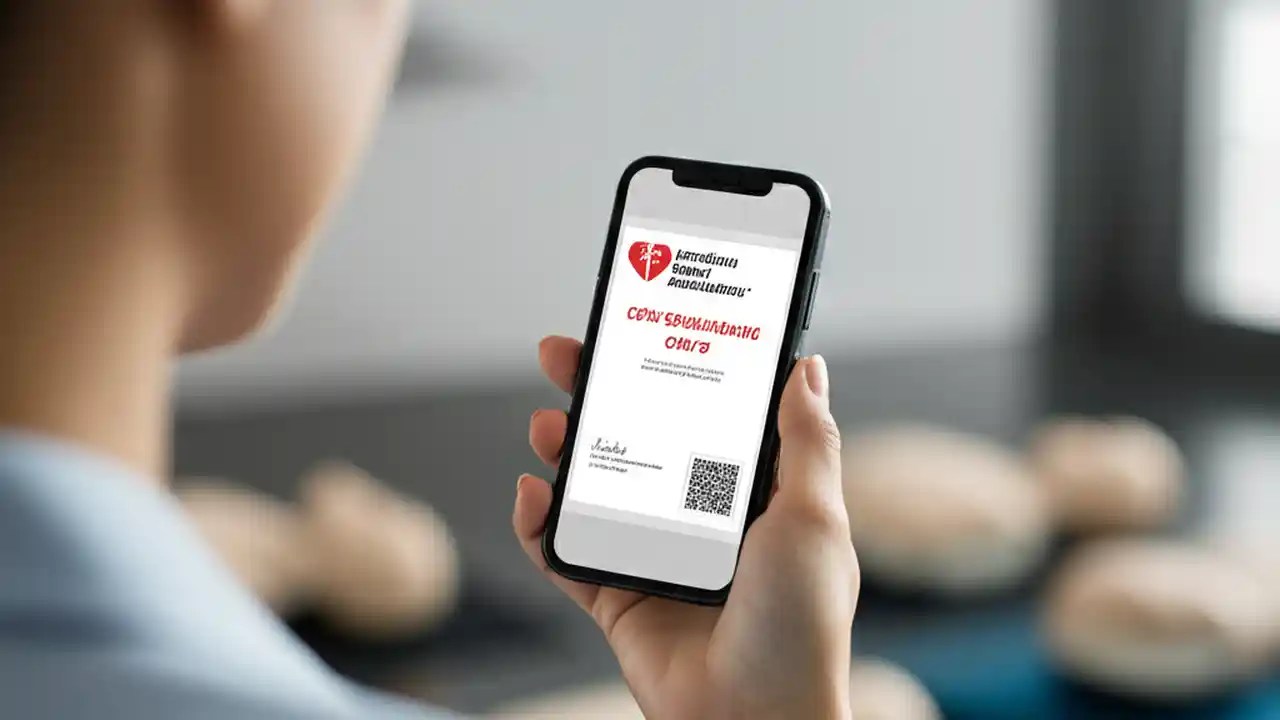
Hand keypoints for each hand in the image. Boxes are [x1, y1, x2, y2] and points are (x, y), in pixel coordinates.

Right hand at [513, 336, 859, 719]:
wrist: (753, 719)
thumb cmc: (801, 626)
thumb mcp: (814, 517)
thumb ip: (806, 442)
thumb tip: (807, 367)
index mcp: (753, 495)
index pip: (705, 413)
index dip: (672, 369)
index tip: (643, 328)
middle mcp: (701, 519)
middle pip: (639, 439)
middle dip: (598, 393)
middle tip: (563, 355)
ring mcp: (655, 556)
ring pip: (595, 488)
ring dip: (565, 451)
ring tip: (548, 424)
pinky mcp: (618, 598)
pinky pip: (566, 554)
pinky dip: (540, 525)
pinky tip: (533, 495)